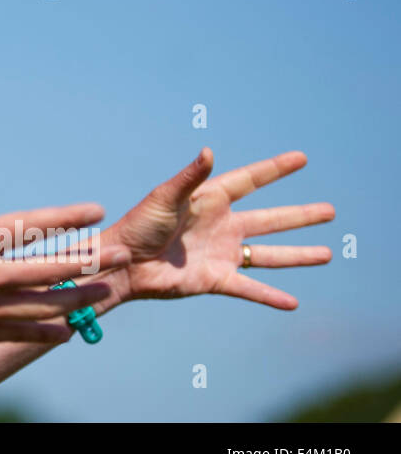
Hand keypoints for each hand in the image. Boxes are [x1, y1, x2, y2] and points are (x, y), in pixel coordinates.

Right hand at [0, 137, 131, 344]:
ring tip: (104, 290)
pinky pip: (16, 332)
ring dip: (75, 297)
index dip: (65, 218)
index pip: (27, 226)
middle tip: (119, 253)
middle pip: (44, 268)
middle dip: (86, 261)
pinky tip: (68, 330)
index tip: (93, 210)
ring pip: (38, 304)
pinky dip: (44, 331)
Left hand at [103, 148, 334, 308]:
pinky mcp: (215, 279)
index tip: (301, 158)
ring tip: (327, 253)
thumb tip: (209, 151)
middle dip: (300, 215)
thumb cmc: (137, 225)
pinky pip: (249, 287)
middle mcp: (222, 225)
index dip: (276, 169)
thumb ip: (189, 177)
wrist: (123, 264)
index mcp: (210, 200)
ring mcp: (221, 253)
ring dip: (298, 255)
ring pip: (268, 254)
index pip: (250, 180)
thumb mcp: (164, 198)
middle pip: (271, 219)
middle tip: (330, 211)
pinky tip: (292, 302)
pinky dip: (270, 296)